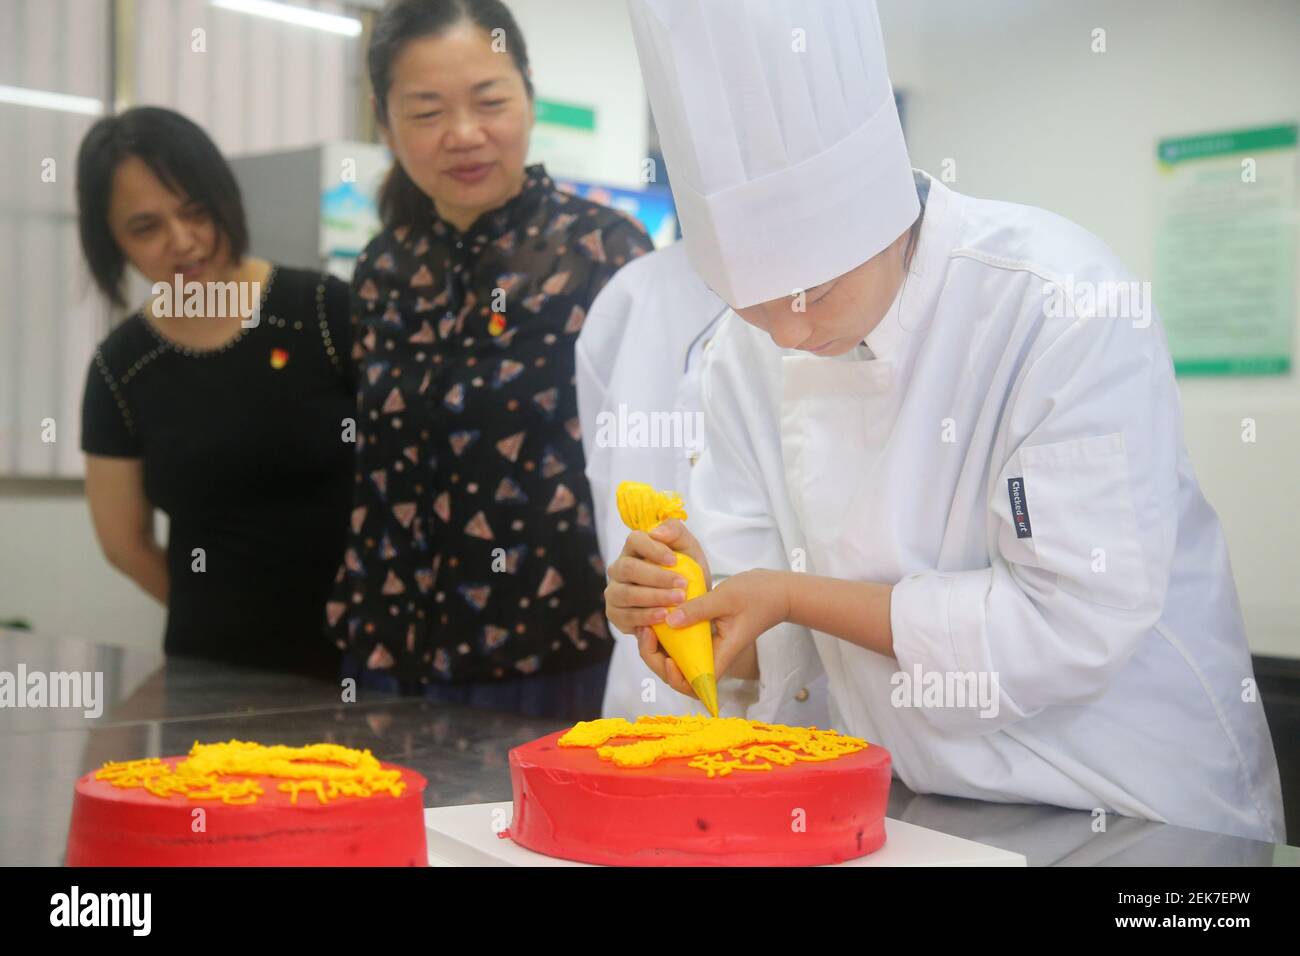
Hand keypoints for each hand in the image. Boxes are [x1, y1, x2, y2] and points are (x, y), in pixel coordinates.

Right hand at [604, 519, 710, 636]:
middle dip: (657, 578)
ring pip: (625, 594)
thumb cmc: (686, 570)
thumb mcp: (688, 548)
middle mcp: (619, 568)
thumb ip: (675, 531)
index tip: (674, 561)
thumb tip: (657, 533)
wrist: (688, 602)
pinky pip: (625, 618)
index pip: (634, 540)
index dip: (653, 549)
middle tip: (682, 589)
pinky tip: (661, 622)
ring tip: (675, 606)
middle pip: (628, 568)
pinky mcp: (615, 614)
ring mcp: (614, 592)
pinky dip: (643, 621)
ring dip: (652, 600)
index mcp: (634, 548)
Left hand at [638, 569, 785, 696]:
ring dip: (659, 649)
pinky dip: (668, 638)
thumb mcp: (726, 597)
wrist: (778, 591)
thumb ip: (698, 610)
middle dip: (657, 660)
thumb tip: (669, 622)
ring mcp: (709, 648)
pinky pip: (682, 645)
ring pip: (678, 661)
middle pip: (679, 676)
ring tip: (648, 625)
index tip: (668, 658)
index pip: (696, 684)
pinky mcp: (706, 637)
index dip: (676, 679)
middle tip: (646, 632)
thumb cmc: (758, 595)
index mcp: (722, 654)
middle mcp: (713, 656)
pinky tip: (658, 619)